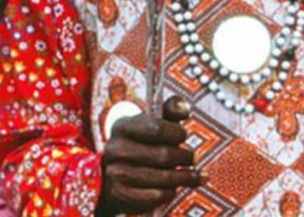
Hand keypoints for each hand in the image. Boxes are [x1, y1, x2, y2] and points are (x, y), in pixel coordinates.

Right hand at [96, 96, 199, 215]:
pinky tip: (175, 188)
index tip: (184, 135)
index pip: (155, 128)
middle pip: (163, 155)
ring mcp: (117, 174)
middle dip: (184, 157)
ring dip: (184, 177)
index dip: (175, 132)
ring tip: (194, 175)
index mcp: (122, 126)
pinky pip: (156, 196)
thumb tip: (185, 107)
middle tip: (193, 157)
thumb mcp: (147, 123)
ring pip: (162, 178)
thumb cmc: (138, 143)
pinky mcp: (122, 195)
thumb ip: (168, 112)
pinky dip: (170, 192)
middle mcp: (117, 149)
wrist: (109, 175)